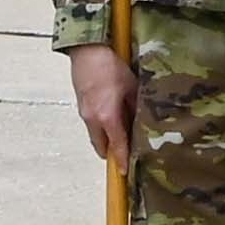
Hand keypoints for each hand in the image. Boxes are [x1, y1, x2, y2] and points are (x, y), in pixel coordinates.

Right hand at [66, 45, 136, 168]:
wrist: (86, 51)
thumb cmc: (111, 66)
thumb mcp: (132, 87)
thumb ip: (137, 108)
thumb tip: (144, 122)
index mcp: (107, 117)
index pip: (117, 146)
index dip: (122, 160)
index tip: (125, 172)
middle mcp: (92, 119)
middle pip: (102, 146)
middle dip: (113, 152)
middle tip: (128, 152)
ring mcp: (84, 113)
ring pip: (95, 136)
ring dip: (107, 139)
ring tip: (123, 135)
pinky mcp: (81, 106)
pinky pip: (91, 125)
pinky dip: (101, 128)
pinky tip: (113, 118)